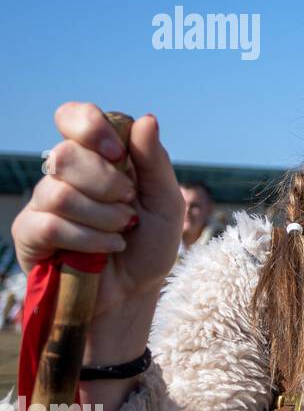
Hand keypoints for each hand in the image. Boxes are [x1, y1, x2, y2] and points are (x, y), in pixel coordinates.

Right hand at [12, 104, 183, 362]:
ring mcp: (43, 202)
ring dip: (103, 217)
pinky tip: (106, 248)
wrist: (134, 294)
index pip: (73, 116)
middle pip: (66, 154)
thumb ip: (155, 162)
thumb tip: (146, 118)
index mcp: (97, 157)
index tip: (118, 154)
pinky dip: (89, 238)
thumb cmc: (150, 245)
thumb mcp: (167, 202)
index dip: (90, 127)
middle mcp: (65, 174)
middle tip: (129, 206)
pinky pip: (51, 224)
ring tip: (122, 232)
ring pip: (60, 193)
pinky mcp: (30, 233)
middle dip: (108, 184)